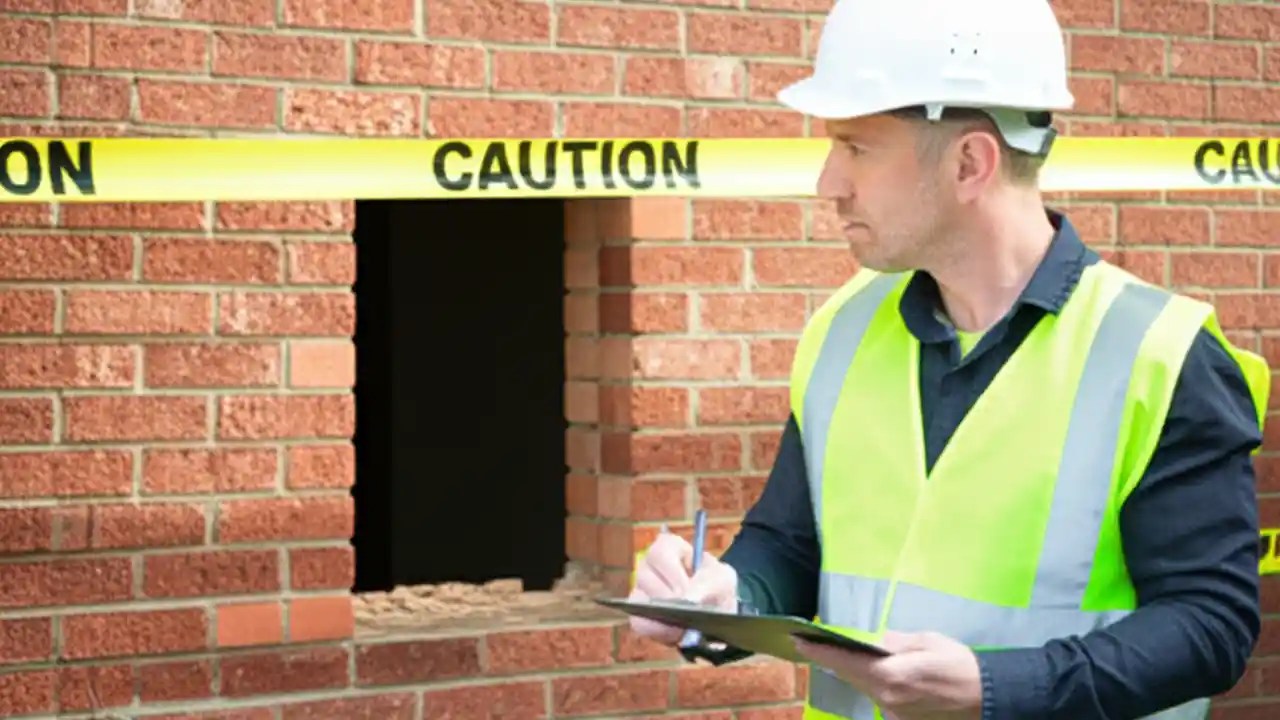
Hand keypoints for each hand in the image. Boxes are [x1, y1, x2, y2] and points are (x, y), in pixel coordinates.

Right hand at [626, 531, 738, 644]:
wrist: (720, 613)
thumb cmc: (717, 587)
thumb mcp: (722, 579)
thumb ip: (707, 584)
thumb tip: (687, 599)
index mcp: (668, 548)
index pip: (659, 552)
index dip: (673, 572)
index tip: (687, 589)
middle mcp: (648, 566)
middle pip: (645, 577)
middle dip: (670, 597)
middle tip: (690, 609)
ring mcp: (640, 591)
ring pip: (640, 601)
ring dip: (665, 614)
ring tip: (686, 622)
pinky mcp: (638, 616)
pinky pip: (639, 623)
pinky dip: (659, 631)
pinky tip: (676, 633)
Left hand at [794, 630, 982, 719]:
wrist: (987, 698)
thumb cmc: (958, 664)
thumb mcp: (926, 641)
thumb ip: (895, 641)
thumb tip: (874, 639)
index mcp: (890, 676)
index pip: (845, 662)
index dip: (820, 652)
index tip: (799, 641)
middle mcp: (886, 699)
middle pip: (851, 677)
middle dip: (834, 660)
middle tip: (813, 643)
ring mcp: (893, 713)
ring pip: (864, 688)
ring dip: (854, 672)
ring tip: (842, 654)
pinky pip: (880, 698)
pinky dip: (874, 684)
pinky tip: (877, 672)